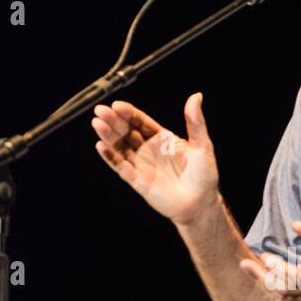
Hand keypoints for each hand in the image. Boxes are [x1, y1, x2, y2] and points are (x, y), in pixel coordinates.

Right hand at [91, 94, 218, 224]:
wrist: (201, 204)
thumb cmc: (204, 176)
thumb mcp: (202, 145)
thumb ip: (195, 122)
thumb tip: (196, 96)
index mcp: (162, 139)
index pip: (140, 122)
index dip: (128, 113)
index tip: (117, 105)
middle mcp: (148, 150)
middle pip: (126, 132)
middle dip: (113, 121)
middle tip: (99, 110)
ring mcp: (142, 165)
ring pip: (120, 147)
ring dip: (108, 136)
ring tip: (97, 123)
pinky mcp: (138, 181)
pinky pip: (121, 167)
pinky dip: (110, 157)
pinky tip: (101, 146)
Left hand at [238, 220, 300, 300]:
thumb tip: (294, 225)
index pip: (297, 278)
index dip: (278, 269)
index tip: (264, 255)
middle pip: (285, 290)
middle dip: (263, 277)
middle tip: (246, 262)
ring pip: (284, 298)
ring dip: (266, 284)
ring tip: (252, 268)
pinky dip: (273, 290)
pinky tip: (264, 277)